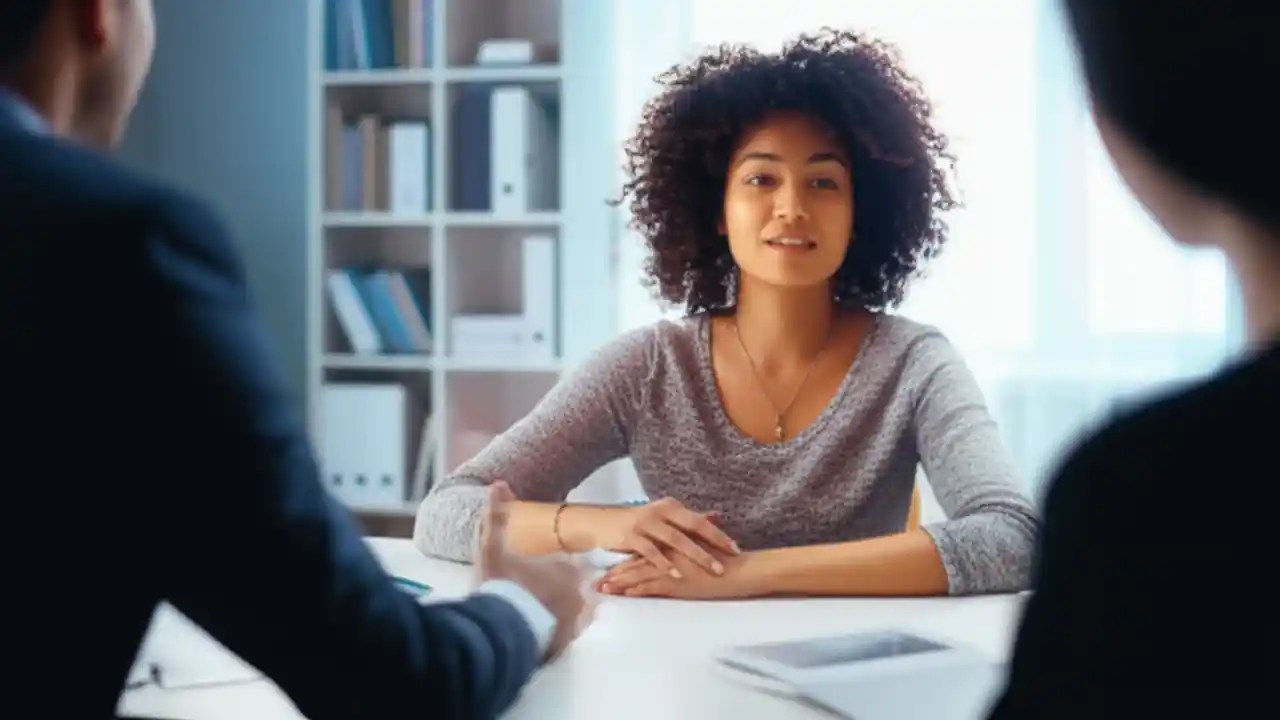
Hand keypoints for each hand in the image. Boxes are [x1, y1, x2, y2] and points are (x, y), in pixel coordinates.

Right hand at [479, 482, 594, 660]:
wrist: (502, 627)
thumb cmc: (500, 584)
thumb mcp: (491, 545)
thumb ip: (496, 516)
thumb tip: (498, 483)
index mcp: (565, 566)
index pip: (574, 561)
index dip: (560, 564)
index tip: (547, 569)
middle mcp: (578, 589)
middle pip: (580, 586)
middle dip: (566, 588)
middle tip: (542, 593)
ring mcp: (576, 617)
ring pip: (581, 610)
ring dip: (568, 610)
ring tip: (545, 614)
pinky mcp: (569, 640)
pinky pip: (572, 633)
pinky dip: (563, 632)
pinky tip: (547, 632)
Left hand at [595, 546, 761, 599]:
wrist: (740, 569)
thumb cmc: (726, 560)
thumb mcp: (703, 551)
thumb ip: (688, 549)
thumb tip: (678, 551)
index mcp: (673, 545)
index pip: (644, 552)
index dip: (625, 561)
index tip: (609, 567)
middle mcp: (668, 555)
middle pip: (635, 563)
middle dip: (615, 574)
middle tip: (598, 582)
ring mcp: (672, 569)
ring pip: (639, 575)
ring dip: (620, 583)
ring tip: (603, 590)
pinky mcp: (678, 583)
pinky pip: (653, 587)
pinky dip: (638, 590)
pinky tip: (625, 595)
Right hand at [602, 497, 740, 578]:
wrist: (600, 523)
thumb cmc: (636, 524)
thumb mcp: (663, 519)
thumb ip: (688, 520)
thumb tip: (717, 517)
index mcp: (671, 507)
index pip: (700, 521)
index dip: (719, 534)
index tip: (736, 549)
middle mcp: (661, 512)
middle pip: (692, 527)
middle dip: (712, 545)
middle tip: (729, 561)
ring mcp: (646, 523)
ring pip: (675, 540)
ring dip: (695, 555)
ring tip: (711, 569)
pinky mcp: (632, 536)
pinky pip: (652, 551)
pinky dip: (665, 563)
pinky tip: (677, 574)